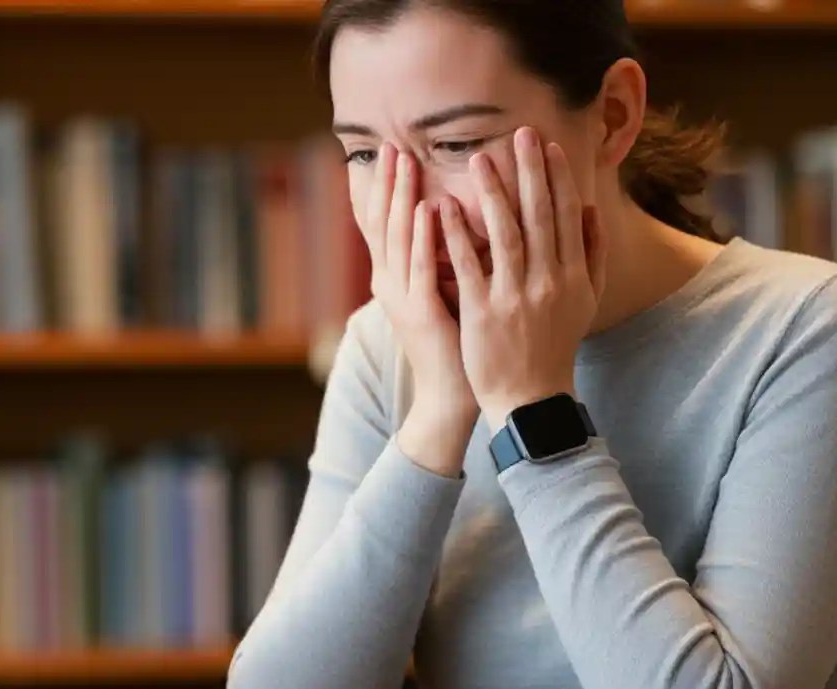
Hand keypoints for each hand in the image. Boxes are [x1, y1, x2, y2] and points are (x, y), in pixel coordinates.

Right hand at [363, 144, 477, 474]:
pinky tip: (429, 209)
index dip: (385, 187)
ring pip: (397, 237)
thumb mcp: (442, 291)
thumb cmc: (454, 342)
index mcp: (395, 277)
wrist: (449, 394)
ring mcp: (402, 298)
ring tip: (404, 163)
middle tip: (390, 145)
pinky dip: (423, 238)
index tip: (392, 151)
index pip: (383, 223)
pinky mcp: (421, 313)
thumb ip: (443, 255)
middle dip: (386, 183)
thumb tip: (452, 216)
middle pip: (382, 223)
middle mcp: (390, 283)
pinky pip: (421, 268)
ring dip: (400, 197)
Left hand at [438, 127, 607, 431]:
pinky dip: (457, 234)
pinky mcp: (484, 311)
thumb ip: (591, 253)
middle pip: (538, 215)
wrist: (532, 397)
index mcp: (572, 274)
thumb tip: (591, 207)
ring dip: (493, 193)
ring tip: (477, 159)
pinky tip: (444, 206)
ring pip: (505, 234)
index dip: (557, 177)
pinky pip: (469, 266)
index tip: (547, 145)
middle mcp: (548, 280)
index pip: (565, 215)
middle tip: (518, 133)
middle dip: (528, 171)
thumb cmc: (556, 344)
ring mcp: (515, 296)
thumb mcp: (585, 300)